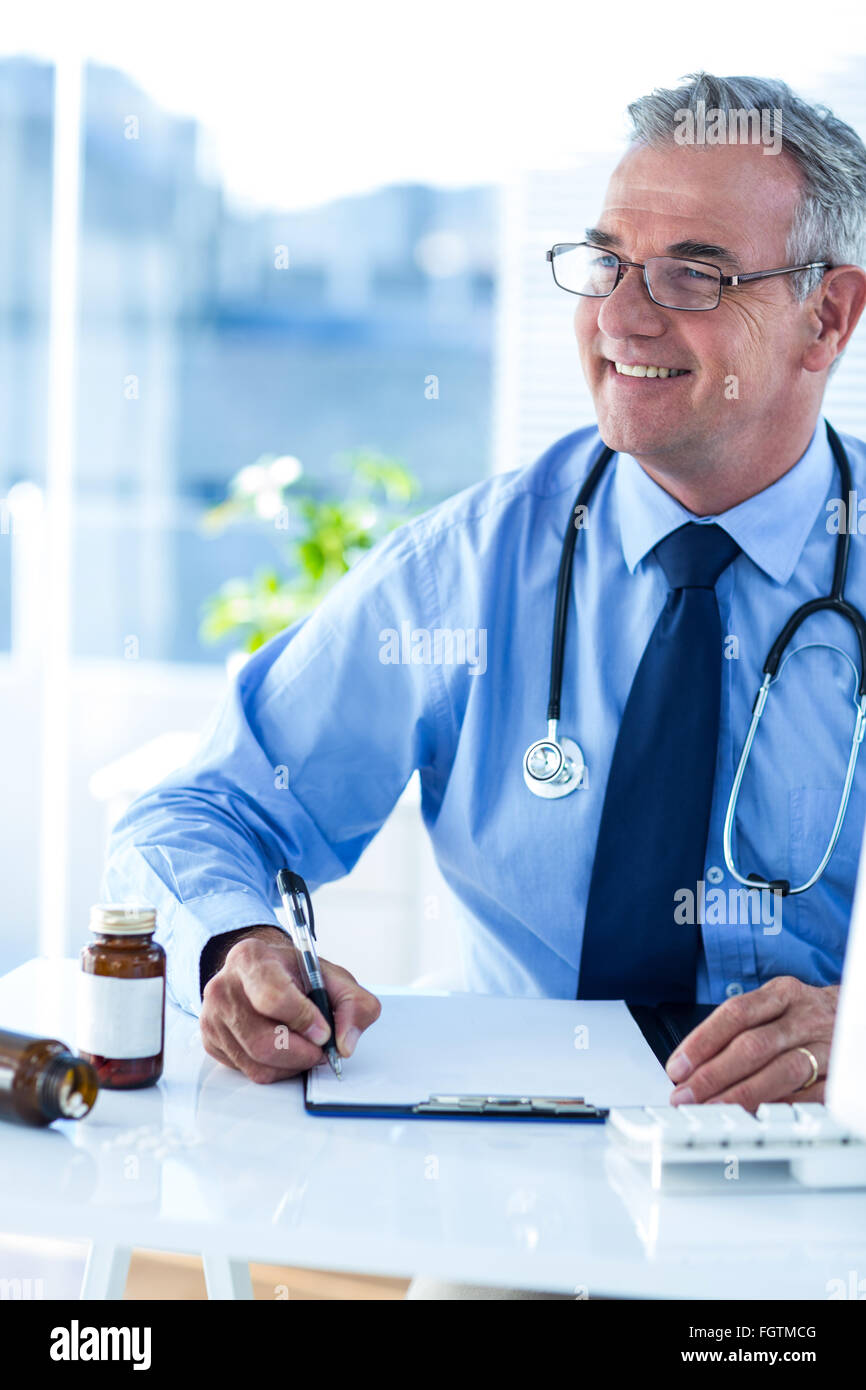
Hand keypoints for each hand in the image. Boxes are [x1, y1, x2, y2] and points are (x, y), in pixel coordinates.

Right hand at [200, 926, 380, 1082]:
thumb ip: (354, 1004)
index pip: (272, 998)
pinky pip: (249, 1072)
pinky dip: (275, 1069)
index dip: (303, 1020)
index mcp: (251, 958)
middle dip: (302, 1053)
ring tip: (304, 1046)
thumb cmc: (294, 974)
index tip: (323, 1030)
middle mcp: (223, 987)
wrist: (262, 972)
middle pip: (264, 1041)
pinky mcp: (211, 1042)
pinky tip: (284, 1048)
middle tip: (319, 1047)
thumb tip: (345, 1044)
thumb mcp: (333, 977)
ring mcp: (212, 1017)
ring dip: (291, 1064)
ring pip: (257, 1063)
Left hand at [665, 977, 838, 1109]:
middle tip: (686, 1095)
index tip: (678, 1067)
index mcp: (782, 994)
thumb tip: (692, 1065)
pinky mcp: (841, 1073)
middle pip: (753, 1045)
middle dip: (714, 1074)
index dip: (702, 1042)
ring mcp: (826, 1046)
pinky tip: (757, 1114)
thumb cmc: (804, 1015)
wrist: (858, 1015)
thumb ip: (739, 1029)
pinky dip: (783, 1106)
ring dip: (742, 1094)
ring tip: (712, 1108)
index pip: (735, 1014)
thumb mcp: (775, 1005)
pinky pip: (811, 1094)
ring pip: (781, 1071)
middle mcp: (804, 1017)